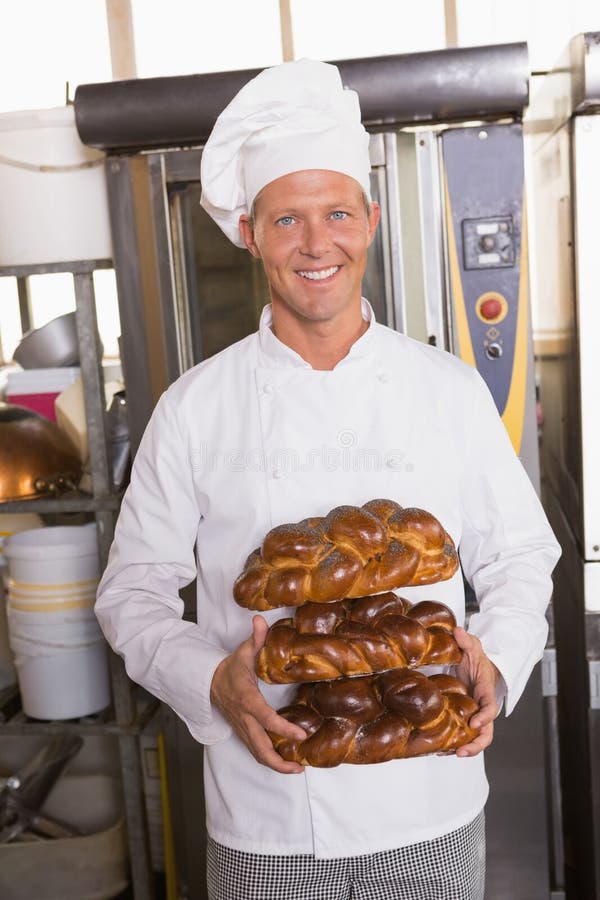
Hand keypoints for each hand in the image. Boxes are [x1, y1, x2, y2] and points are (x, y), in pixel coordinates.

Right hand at [210, 615, 305, 773]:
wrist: (209, 682)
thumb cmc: (231, 667)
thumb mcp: (243, 651)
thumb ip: (256, 638)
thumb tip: (261, 620)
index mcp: (247, 699)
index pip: (265, 718)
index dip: (283, 728)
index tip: (301, 735)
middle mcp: (244, 718)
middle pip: (260, 748)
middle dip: (279, 762)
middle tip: (300, 767)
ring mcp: (242, 728)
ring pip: (257, 753)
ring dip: (276, 765)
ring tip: (296, 769)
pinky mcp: (242, 732)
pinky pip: (255, 750)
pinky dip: (269, 759)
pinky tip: (285, 761)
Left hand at [453, 626, 501, 757]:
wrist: (476, 665)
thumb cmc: (476, 657)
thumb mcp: (472, 647)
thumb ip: (466, 641)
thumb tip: (458, 630)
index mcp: (486, 691)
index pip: (490, 707)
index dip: (484, 717)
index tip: (474, 723)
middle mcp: (482, 707)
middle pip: (487, 732)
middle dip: (476, 744)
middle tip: (461, 751)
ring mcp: (475, 714)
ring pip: (476, 738)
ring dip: (466, 748)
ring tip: (448, 754)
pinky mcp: (465, 717)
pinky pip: (464, 734)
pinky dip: (455, 743)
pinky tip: (440, 749)